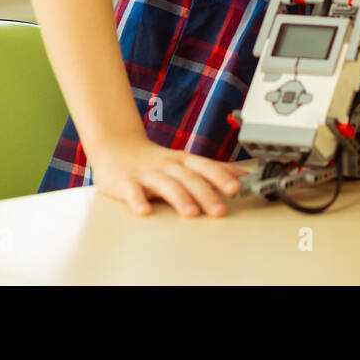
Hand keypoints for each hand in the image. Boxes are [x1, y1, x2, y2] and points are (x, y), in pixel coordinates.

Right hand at [85, 135, 249, 216]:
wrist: (116, 147)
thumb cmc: (155, 159)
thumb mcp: (185, 161)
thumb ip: (212, 169)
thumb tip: (243, 175)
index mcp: (183, 161)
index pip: (206, 167)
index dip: (221, 177)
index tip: (236, 188)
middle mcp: (168, 166)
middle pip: (189, 179)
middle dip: (206, 194)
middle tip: (220, 210)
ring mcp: (147, 174)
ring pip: (165, 185)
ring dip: (180, 199)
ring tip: (191, 213)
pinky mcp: (125, 183)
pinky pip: (132, 192)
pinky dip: (138, 201)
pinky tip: (144, 211)